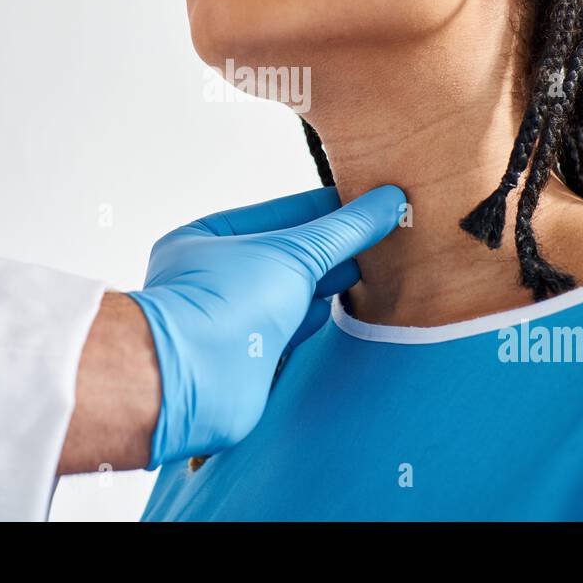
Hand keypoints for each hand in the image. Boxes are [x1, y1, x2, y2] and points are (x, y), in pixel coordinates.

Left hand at [128, 184, 405, 469]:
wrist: (195, 382)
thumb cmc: (223, 304)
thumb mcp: (292, 253)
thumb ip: (343, 231)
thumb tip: (388, 201)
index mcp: (206, 238)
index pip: (278, 213)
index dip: (324, 207)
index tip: (367, 200)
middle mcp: (212, 276)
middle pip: (283, 252)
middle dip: (329, 245)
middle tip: (378, 232)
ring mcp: (228, 317)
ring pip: (287, 292)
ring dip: (322, 282)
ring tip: (364, 266)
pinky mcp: (246, 357)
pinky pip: (286, 329)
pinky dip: (310, 317)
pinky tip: (332, 307)